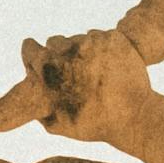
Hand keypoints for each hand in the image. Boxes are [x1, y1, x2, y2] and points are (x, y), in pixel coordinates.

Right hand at [22, 21, 150, 146]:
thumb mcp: (56, 124)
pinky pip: (100, 38)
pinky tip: (108, 68)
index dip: (33, 56)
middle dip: (59, 54)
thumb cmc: (94, 124)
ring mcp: (93, 41)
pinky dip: (102, 49)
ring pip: (79, 39)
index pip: (29, 49)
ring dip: (83, 52)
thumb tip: (29, 93)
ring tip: (95, 74)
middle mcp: (68, 49)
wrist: (134, 116)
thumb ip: (36, 107)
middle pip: (54, 41)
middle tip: (73, 73)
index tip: (41, 63)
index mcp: (49, 67)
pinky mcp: (113, 38)